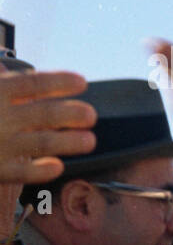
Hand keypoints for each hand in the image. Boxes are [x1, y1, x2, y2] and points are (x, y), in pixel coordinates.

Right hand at [0, 68, 95, 184]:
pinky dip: (41, 170)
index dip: (59, 81)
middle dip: (72, 113)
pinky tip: (57, 166)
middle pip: (45, 113)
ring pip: (42, 142)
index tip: (81, 82)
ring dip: (69, 142)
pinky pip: (22, 172)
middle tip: (91, 115)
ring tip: (89, 140)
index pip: (32, 83)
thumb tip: (10, 71)